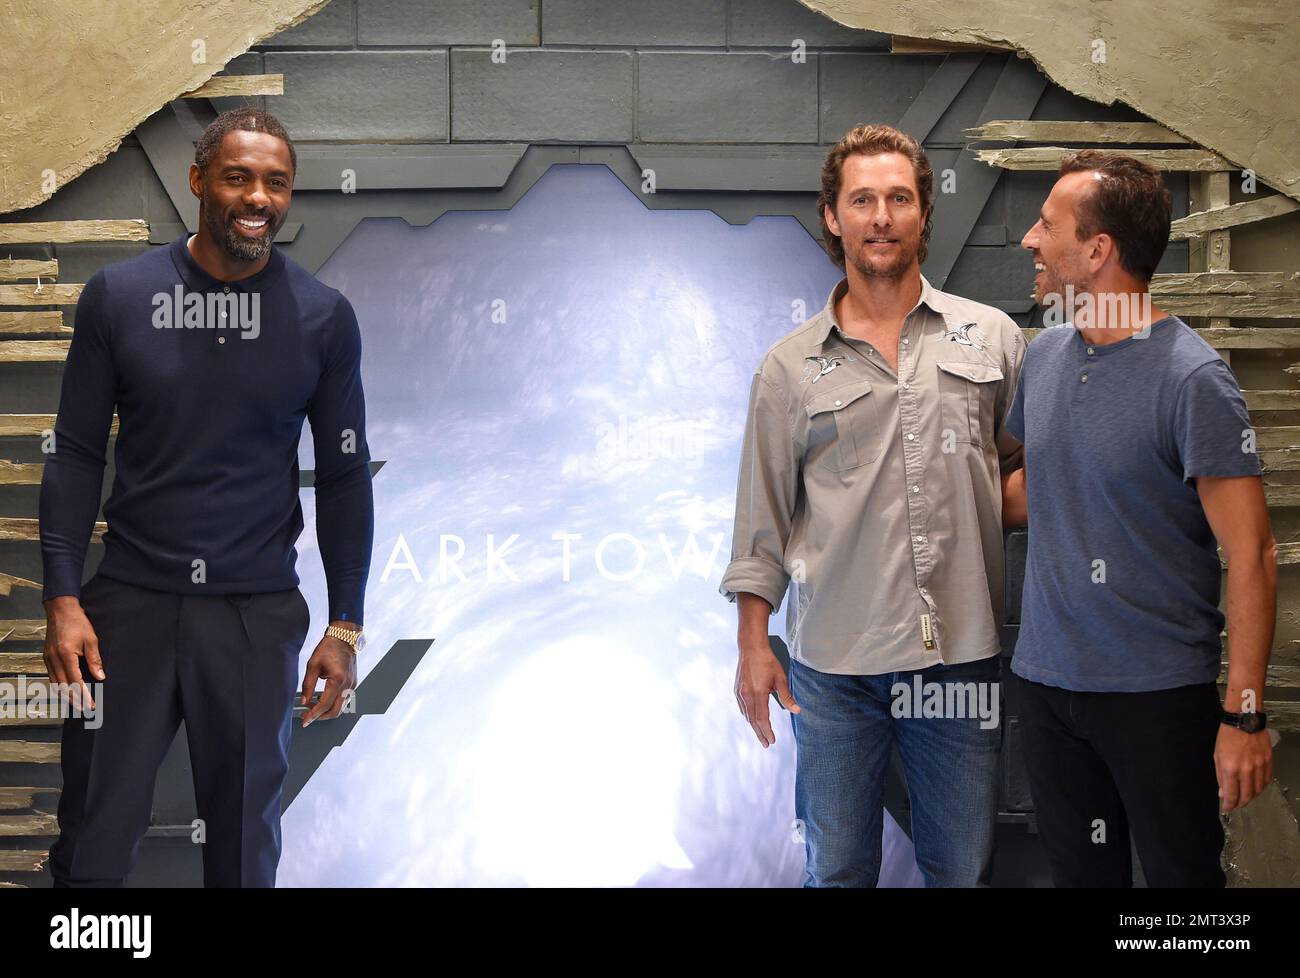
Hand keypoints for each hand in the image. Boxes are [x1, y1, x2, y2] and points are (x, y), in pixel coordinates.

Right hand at [42, 595, 103, 711]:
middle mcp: (53, 659)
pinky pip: (51, 676)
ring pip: (55, 683)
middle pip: (63, 686)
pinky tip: (67, 690)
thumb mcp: (91, 639)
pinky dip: (59, 686)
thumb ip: (95, 660)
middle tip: (85, 709)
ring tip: (77, 704)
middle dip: (74, 699)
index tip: (91, 704)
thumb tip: (100, 677)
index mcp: (65, 655)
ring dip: (65, 695)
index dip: (83, 694)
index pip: (75, 681)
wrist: (60, 610)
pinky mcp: (46, 657)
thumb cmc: (77, 622)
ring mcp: (48, 658)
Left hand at [299, 630, 357, 726]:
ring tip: (312, 706)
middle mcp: (348, 685)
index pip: (324, 705)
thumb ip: (308, 685)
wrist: (345, 637)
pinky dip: (333, 703)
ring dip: (326, 711)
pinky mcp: (353, 683)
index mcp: (338, 680)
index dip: (313, 715)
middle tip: (307, 717)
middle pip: (335, 711)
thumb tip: (304, 701)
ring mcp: (352, 685)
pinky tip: (321, 698)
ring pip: (341, 707)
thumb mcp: (313, 665)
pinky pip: (344, 700)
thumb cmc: (329, 648)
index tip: (304, 720)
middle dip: (320, 717)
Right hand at [734, 641, 799, 748]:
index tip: (772, 740)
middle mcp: (747, 696)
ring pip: (747, 715)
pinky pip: (742, 708)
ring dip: (754, 726)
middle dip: (760, 733)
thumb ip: (787, 697)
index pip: (762, 719)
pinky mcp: (737, 690)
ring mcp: (740, 693)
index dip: (767, 731)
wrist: (751, 648)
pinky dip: (748, 716)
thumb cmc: (767, 662)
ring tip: (760, 734)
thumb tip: (796, 711)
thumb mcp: (780, 679)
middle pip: (753, 721)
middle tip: (766, 744)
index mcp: (758, 694)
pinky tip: (752, 719)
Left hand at [1214, 723, 1271, 811]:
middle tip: (1236, 804)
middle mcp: (1246, 769)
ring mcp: (1259, 766)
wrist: (1244, 720)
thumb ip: (1220, 776)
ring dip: (1252, 796)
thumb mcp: (1217, 755)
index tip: (1227, 807)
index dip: (1229, 804)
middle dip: (1240, 803)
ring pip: (1258, 790)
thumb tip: (1222, 792)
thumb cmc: (1228, 735)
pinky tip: (1256, 787)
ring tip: (1245, 797)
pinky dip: (1261, 787)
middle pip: (1247, 795)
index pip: (1231, 794)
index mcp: (1231, 768)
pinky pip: (1266, 780)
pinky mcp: (1268, 761)